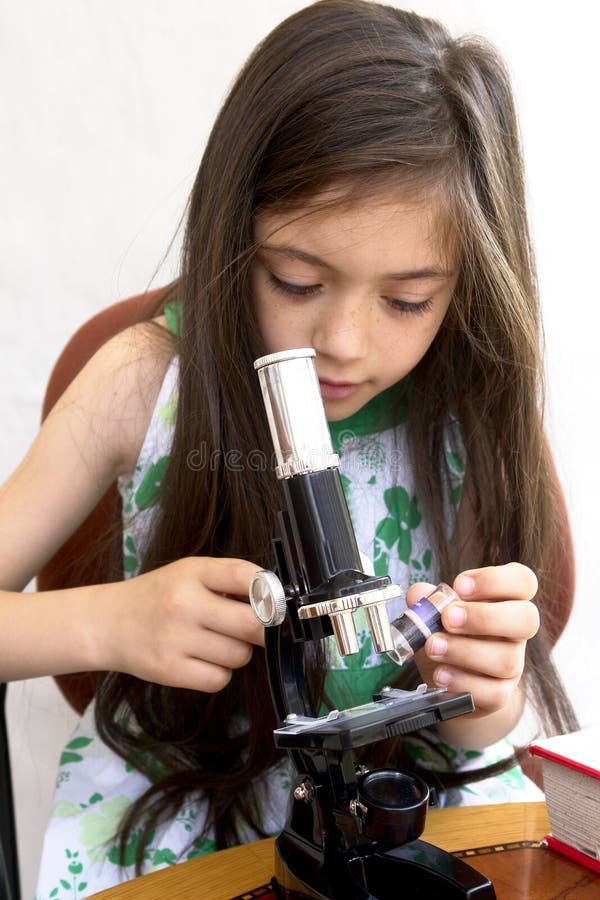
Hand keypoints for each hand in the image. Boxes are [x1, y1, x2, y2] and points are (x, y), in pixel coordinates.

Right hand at [95, 556, 263, 692]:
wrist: (108, 623)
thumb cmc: (159, 596)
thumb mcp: (190, 573)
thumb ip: (230, 580)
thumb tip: (276, 600)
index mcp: (193, 572)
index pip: (246, 577)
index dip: (270, 593)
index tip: (274, 603)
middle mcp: (184, 603)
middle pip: (253, 625)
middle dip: (262, 630)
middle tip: (252, 629)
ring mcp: (175, 639)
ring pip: (240, 655)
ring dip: (237, 652)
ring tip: (215, 641)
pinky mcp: (169, 670)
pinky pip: (219, 679)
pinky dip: (219, 673)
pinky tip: (203, 660)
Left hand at [411, 563, 539, 718]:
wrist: (446, 675)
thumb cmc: (447, 632)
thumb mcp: (436, 610)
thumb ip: (428, 599)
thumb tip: (418, 595)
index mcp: (506, 599)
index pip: (523, 581)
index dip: (495, 580)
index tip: (460, 585)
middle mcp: (516, 630)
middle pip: (527, 619)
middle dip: (484, 617)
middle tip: (448, 618)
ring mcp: (513, 664)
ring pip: (507, 659)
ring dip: (464, 652)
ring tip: (433, 647)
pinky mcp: (502, 694)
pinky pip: (495, 693)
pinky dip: (464, 683)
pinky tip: (441, 675)